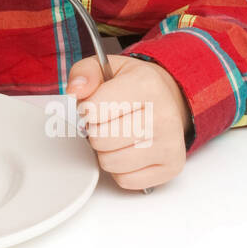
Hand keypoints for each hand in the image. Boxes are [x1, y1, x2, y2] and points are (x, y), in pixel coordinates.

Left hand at [68, 53, 192, 190]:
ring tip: (116, 136)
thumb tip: (74, 92)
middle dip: (94, 132)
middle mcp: (163, 115)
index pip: (93, 110)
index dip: (86, 110)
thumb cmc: (135, 85)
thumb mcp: (107, 67)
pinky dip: (119, 170)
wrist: (170, 98)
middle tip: (105, 123)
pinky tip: (128, 151)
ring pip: (110, 163)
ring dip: (105, 152)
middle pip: (100, 139)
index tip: (94, 107)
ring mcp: (170, 144)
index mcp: (146, 85)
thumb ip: (84, 74)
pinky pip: (125, 180)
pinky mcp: (172, 167)